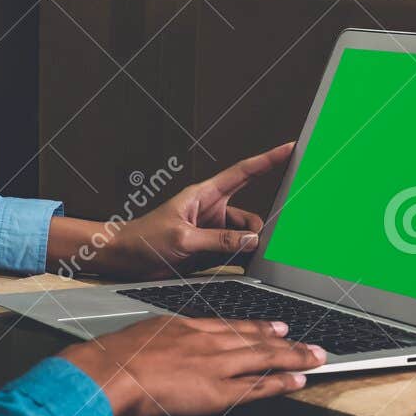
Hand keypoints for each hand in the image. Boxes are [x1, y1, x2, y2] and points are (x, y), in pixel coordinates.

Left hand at [47, 143, 293, 279]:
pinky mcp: (211, 250)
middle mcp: (212, 210)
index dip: (268, 160)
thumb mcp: (183, 238)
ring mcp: (213, 230)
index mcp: (204, 194)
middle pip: (251, 215)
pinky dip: (241, 259)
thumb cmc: (144, 239)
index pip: (244, 172)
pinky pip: (237, 252)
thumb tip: (252, 239)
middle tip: (249, 245)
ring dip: (246, 248)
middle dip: (255, 230)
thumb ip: (219, 239)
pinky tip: (238, 266)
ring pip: (246, 237)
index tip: (290, 149)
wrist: (125, 259)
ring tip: (228, 259)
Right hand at [59, 316, 325, 415]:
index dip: (255, 328)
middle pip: (253, 339)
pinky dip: (281, 383)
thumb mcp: (137, 338)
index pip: (229, 327)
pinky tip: (298, 380)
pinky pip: (256, 386)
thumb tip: (158, 351)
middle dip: (284, 341)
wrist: (108, 372)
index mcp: (184, 327)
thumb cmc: (112, 358)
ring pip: (263, 358)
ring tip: (316, 357)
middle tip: (307, 340)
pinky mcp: (217, 391)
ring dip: (294, 357)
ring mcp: (214, 365)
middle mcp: (205, 341)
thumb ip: (156, 343)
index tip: (273, 327)